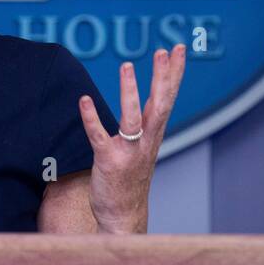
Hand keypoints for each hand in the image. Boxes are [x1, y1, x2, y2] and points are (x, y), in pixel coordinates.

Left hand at [78, 44, 186, 233]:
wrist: (123, 216)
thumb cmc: (129, 179)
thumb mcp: (141, 148)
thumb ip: (142, 125)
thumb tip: (144, 102)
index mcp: (154, 134)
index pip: (168, 97)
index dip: (174, 73)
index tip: (179, 49)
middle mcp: (146, 141)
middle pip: (160, 103)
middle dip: (164, 76)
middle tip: (165, 50)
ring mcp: (129, 152)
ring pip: (132, 118)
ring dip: (130, 91)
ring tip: (127, 65)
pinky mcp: (109, 161)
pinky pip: (99, 136)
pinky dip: (91, 118)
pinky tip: (84, 100)